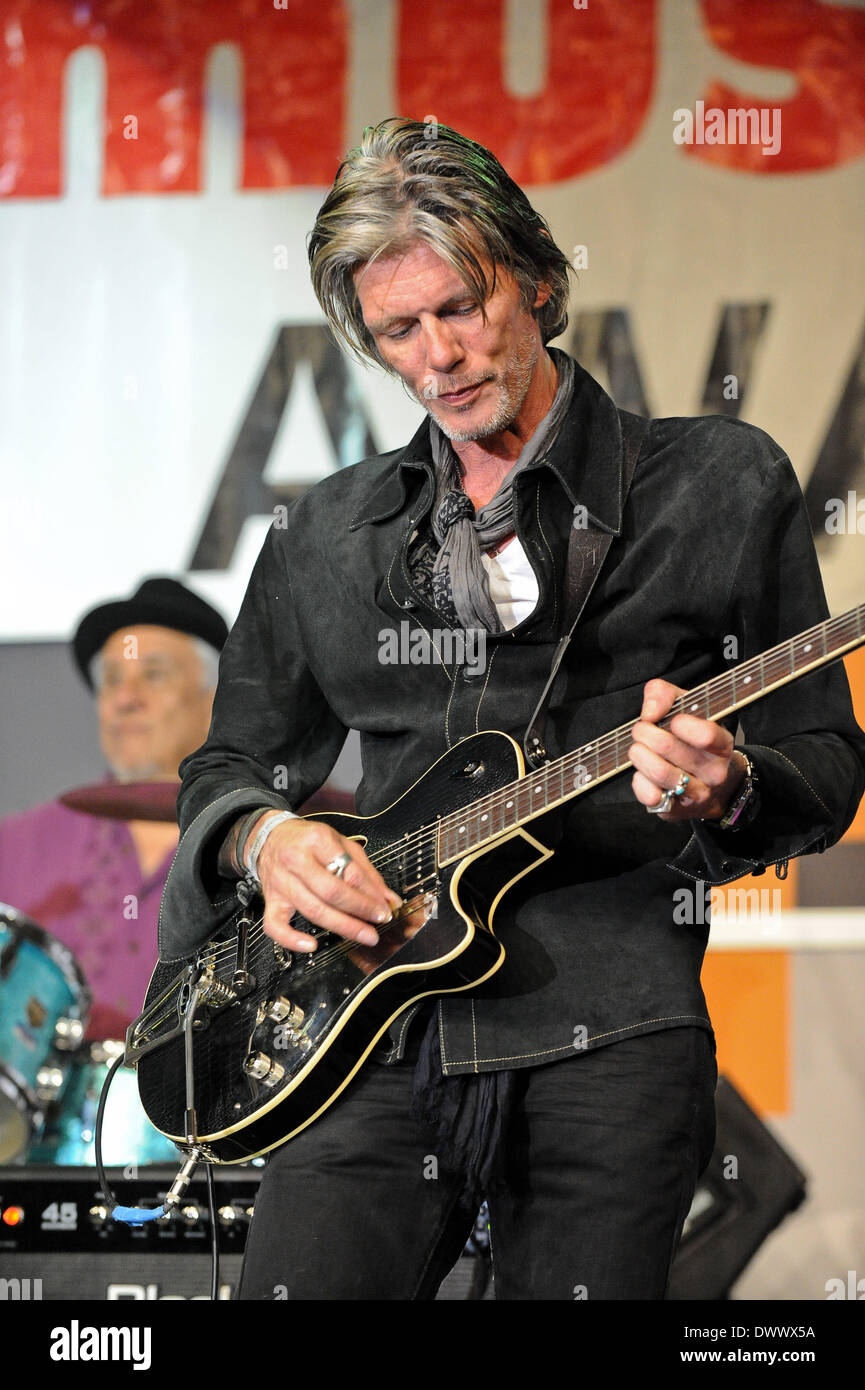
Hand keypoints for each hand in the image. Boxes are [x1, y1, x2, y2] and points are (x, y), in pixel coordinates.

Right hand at [249, 814, 402, 953]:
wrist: (270, 837)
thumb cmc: (307, 840)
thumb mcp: (341, 843)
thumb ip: (366, 871)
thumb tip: (388, 899)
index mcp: (318, 840)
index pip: (349, 871)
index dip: (371, 894)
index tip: (384, 908)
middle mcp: (297, 860)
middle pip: (332, 892)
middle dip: (360, 911)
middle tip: (377, 923)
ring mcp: (282, 882)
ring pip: (313, 910)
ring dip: (342, 926)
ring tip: (363, 935)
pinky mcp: (271, 899)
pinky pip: (275, 925)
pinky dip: (292, 939)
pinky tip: (311, 945)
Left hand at [628, 679, 745, 821]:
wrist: (714, 787)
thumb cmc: (693, 740)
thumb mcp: (687, 709)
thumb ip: (664, 695)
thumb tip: (650, 712)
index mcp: (722, 745)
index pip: (705, 735)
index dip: (677, 722)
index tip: (669, 720)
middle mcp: (714, 772)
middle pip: (668, 747)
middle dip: (644, 732)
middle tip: (641, 729)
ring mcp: (697, 794)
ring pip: (658, 772)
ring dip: (638, 754)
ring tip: (638, 749)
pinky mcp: (677, 811)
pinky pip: (650, 796)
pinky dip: (639, 780)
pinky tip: (643, 773)